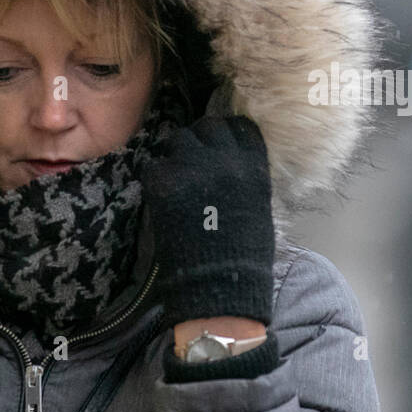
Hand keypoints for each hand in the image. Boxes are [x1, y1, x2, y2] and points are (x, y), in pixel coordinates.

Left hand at [141, 115, 274, 329]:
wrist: (221, 284)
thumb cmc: (246, 253)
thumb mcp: (257, 204)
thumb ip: (244, 176)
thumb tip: (227, 163)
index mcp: (253, 165)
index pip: (241, 127)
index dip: (229, 135)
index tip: (221, 146)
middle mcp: (224, 158)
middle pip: (207, 127)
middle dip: (200, 140)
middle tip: (194, 161)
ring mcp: (192, 166)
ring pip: (179, 139)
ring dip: (177, 154)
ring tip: (178, 178)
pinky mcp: (163, 181)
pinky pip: (154, 164)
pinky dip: (157, 178)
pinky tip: (164, 197)